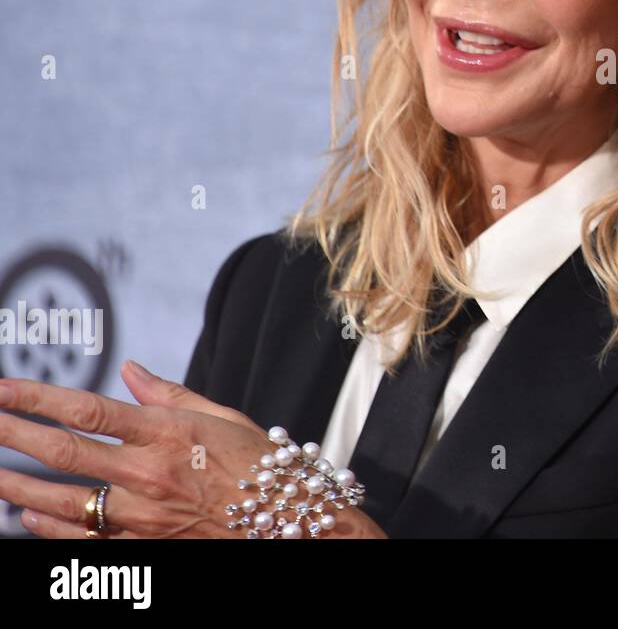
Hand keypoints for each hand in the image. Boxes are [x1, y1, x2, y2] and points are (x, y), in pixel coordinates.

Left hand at [0, 361, 386, 538]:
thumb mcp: (221, 416)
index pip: (88, 410)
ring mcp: (143, 515)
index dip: (38, 398)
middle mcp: (150, 473)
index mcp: (169, 433)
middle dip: (14, 434)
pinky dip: (49, 527)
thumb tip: (131, 369)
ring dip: (19, 485)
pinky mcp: (145, 544)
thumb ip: (169, 393)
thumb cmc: (261, 465)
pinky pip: (84, 539)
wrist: (292, 521)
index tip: (4, 387)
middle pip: (65, 452)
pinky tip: (25, 513)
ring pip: (65, 501)